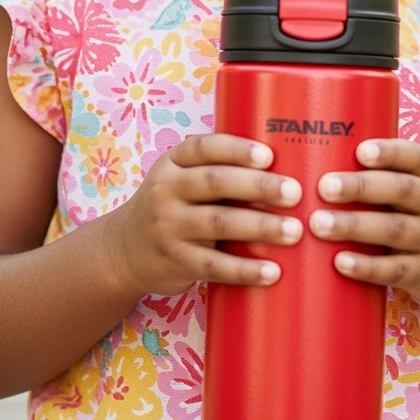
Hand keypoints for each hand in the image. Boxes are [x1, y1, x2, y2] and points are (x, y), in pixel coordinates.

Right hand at [104, 134, 302, 295]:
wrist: (124, 251)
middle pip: (215, 182)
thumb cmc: (174, 206)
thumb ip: (220, 170)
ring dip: (260, 227)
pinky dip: (245, 270)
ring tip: (294, 231)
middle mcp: (166, 190)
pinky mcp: (174, 261)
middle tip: (295, 193)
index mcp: (173, 163)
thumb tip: (288, 160)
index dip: (237, 149)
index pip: (204, 147)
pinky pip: (214, 267)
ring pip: (218, 224)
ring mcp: (167, 227)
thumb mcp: (182, 179)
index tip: (269, 155)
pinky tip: (272, 272)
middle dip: (258, 186)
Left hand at [309, 138, 419, 311]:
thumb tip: (326, 160)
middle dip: (361, 187)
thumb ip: (390, 180)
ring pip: (395, 230)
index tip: (360, 151)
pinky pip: (396, 270)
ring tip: (319, 223)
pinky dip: (367, 266)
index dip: (389, 152)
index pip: (416, 157)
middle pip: (402, 191)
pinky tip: (340, 262)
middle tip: (325, 186)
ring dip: (355, 226)